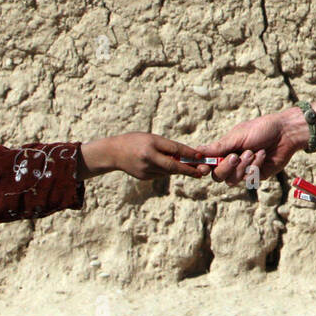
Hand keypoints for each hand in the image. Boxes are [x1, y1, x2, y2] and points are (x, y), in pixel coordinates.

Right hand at [79, 133, 211, 180]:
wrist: (113, 153)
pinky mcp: (144, 177)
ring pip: (168, 171)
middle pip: (173, 165)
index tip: (200, 156)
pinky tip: (160, 165)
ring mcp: (146, 170)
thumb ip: (167, 147)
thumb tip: (186, 156)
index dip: (189, 153)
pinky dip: (165, 171)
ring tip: (190, 169)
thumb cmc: (135, 141)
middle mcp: (148, 158)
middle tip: (201, 172)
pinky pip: (161, 174)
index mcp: (150, 144)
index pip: (174, 149)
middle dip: (188, 170)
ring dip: (179, 169)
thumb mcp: (151, 138)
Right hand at [198, 109, 305, 185]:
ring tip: (253, 152)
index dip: (204, 167)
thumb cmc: (262, 129)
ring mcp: (245, 170)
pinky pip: (249, 180)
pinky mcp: (258, 175)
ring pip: (233, 180)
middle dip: (226, 167)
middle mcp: (233, 162)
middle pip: (218, 176)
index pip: (209, 163)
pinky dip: (255, 167)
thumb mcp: (238, 135)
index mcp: (225, 150)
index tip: (205, 167)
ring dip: (243, 166)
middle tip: (236, 156)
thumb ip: (219, 146)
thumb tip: (196, 150)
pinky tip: (263, 155)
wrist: (285, 133)